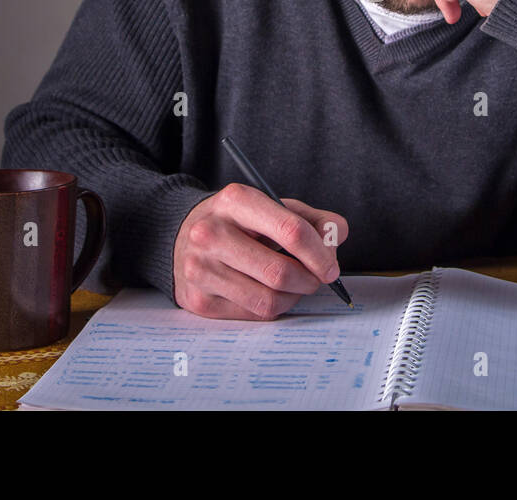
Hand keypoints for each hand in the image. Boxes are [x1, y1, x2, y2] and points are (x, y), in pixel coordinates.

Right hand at [172, 183, 348, 319]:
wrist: (181, 234)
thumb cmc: (240, 222)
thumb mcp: (275, 207)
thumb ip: (314, 221)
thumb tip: (335, 242)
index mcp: (236, 201)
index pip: (291, 230)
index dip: (320, 254)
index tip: (330, 268)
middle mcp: (211, 233)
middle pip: (280, 272)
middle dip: (308, 281)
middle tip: (314, 279)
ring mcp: (200, 268)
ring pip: (268, 300)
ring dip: (292, 298)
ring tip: (292, 285)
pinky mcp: (197, 299)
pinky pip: (252, 315)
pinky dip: (272, 308)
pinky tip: (268, 292)